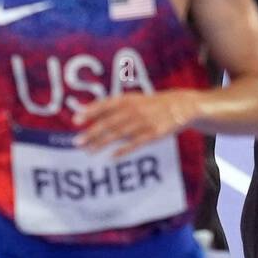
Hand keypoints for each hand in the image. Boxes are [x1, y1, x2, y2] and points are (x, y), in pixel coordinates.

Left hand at [74, 89, 200, 156]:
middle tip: (77, 142)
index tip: (76, 120)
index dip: (91, 112)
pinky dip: (123, 150)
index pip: (106, 104)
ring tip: (89, 151)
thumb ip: (112, 106)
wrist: (181, 106)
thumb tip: (86, 112)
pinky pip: (136, 143)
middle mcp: (135, 110)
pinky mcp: (154, 134)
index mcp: (128, 99)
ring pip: (119, 134)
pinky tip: (111, 157)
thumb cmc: (150, 104)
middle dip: (92, 132)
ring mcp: (144, 122)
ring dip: (102, 143)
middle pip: (110, 122)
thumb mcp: (133, 100)